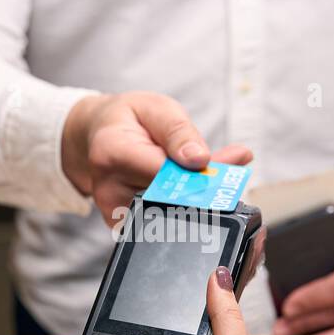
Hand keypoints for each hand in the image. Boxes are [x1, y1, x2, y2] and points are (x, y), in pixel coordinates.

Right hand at [61, 91, 251, 224]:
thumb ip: (179, 132)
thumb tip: (200, 159)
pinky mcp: (123, 225)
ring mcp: (114, 211)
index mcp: (112, 152)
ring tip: (217, 173)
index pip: (164, 174)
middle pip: (169, 199)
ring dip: (199, 197)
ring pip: (170, 213)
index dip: (198, 175)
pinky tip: (196, 187)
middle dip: (206, 187)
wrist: (99, 135)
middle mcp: (108, 187)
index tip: (229, 167)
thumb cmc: (129, 119)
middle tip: (234, 167)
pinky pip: (163, 221)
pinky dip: (186, 206)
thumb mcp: (158, 109)